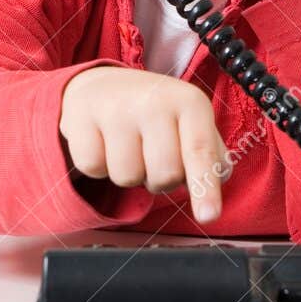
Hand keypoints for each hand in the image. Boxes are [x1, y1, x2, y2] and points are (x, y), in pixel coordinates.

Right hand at [59, 68, 227, 222]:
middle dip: (159, 180)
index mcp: (189, 102)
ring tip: (128, 148)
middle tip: (152, 158)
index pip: (200, 151)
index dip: (205, 187)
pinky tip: (103, 143)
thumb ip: (210, 152)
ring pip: (127, 178)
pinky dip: (99, 166)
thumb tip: (219, 176)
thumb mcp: (188, 122)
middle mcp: (154, 100)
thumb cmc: (152, 113)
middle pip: (164, 175)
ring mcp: (115, 108)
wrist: (99, 85)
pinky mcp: (81, 117)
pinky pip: (93, 169)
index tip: (209, 217)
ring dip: (129, 174)